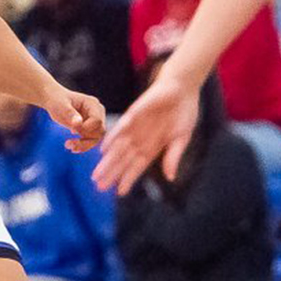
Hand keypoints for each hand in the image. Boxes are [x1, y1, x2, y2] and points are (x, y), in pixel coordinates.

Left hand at [45, 90, 105, 152]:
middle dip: (85, 140)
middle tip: (67, 143)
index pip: (97, 120)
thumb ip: (70, 113)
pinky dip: (82, 146)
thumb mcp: (60, 105)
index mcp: (92, 104)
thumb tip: (78, 123)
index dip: (86, 128)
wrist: (54, 101)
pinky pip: (90, 141)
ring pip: (96, 139)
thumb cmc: (57, 100)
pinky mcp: (90, 129)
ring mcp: (94, 122)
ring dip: (83, 145)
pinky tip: (71, 147)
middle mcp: (97, 113)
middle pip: (100, 131)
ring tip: (68, 146)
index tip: (72, 129)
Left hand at [92, 78, 198, 192]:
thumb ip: (173, 156)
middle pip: (123, 159)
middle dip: (112, 173)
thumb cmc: (183, 113)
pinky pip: (121, 128)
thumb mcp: (182, 138)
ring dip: (108, 161)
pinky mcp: (134, 113)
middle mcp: (141, 139)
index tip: (119, 192)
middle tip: (99, 186)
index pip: (137, 166)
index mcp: (153, 146)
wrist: (182, 88)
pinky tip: (104, 149)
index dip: (128, 179)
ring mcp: (136, 127)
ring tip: (97, 175)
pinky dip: (113, 138)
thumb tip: (170, 178)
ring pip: (118, 147)